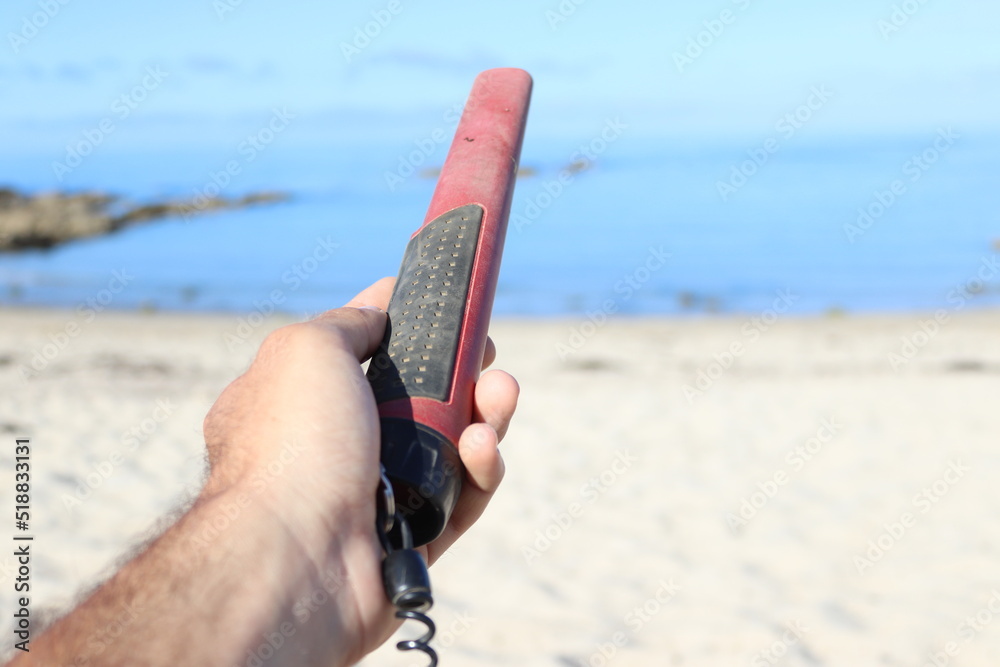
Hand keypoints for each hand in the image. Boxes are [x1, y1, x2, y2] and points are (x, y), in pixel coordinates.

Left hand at [201, 277, 518, 663]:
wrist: (298, 558)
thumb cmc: (294, 446)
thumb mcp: (307, 349)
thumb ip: (349, 322)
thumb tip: (379, 312)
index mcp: (295, 404)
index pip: (359, 354)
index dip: (403, 327)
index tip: (443, 308)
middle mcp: (333, 450)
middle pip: (416, 400)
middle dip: (459, 372)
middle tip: (488, 352)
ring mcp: (375, 496)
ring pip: (448, 447)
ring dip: (483, 414)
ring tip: (500, 393)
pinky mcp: (414, 539)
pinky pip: (461, 497)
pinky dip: (479, 468)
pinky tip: (482, 446)